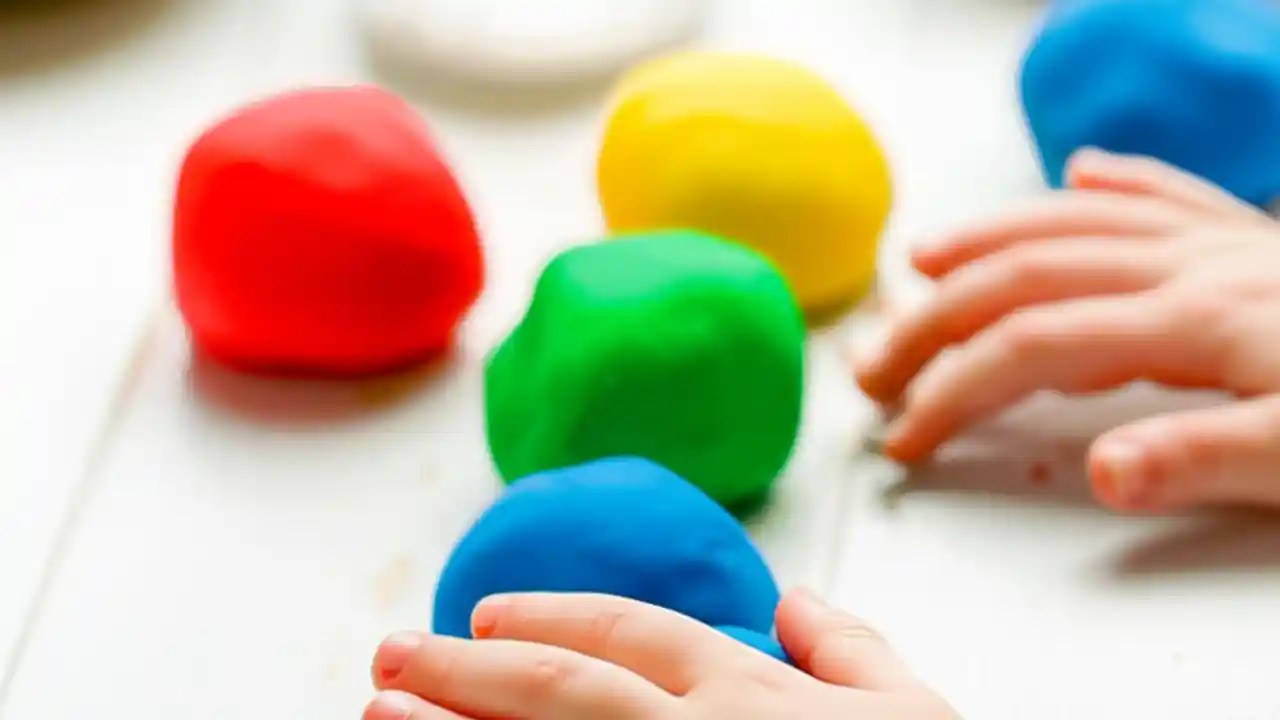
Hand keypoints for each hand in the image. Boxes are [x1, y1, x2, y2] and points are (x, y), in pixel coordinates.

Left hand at [363, 590, 956, 719]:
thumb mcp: (919, 716)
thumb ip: (854, 648)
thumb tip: (797, 598)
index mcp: (750, 695)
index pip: (628, 629)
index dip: (550, 614)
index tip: (486, 614)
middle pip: (557, 683)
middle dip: (464, 665)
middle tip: (388, 653)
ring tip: (378, 711)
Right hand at [856, 147, 1279, 511]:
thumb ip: (1201, 459)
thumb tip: (1101, 471)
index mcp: (1197, 320)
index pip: (1034, 345)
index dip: (954, 390)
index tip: (906, 435)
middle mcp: (1194, 265)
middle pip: (1027, 275)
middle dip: (935, 319)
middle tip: (877, 364)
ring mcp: (1223, 244)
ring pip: (1077, 219)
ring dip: (990, 236)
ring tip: (924, 258)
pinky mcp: (1253, 240)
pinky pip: (1166, 193)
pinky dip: (1114, 184)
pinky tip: (1080, 173)